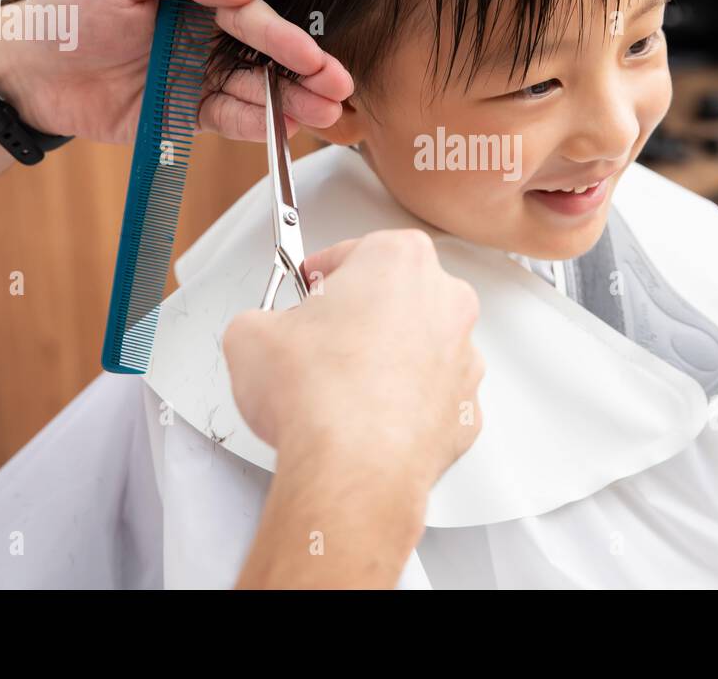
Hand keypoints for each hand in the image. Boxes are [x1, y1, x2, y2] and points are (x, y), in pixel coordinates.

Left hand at [0, 0, 353, 143]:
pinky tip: (286, 130)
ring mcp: (198, 76)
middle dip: (305, 73)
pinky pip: (228, 121)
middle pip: (266, 55)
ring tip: (326, 116)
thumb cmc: (67, 7)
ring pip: (256, 91)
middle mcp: (205, 35)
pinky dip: (257, 127)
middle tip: (339, 88)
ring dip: (292, 104)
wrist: (25, 70)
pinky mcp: (185, 114)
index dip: (281, 38)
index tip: (309, 56)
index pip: (249, 16)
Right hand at [222, 229, 484, 492]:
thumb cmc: (319, 396)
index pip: (357, 249)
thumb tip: (259, 332)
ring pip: (422, 347)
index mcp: (400, 260)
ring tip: (341, 388)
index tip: (310, 286)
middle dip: (360, 314)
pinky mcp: (467, 410)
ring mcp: (463, 358)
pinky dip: (406, 406)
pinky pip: (434, 398)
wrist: (354, 467)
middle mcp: (445, 302)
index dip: (324, 272)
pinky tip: (369, 420)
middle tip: (321, 340)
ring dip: (388, 360)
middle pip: (398, 295)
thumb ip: (262, 318)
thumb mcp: (250, 334)